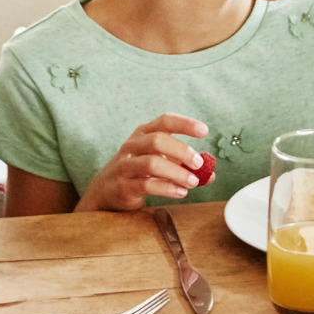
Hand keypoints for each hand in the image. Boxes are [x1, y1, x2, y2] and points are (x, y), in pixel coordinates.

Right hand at [75, 114, 208, 211]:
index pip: (164, 121)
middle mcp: (132, 146)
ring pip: (151, 164)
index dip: (185, 124)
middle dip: (181, 151)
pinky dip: (166, 189)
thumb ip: (184, 167)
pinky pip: (145, 185)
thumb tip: (210, 174)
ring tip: (193, 182)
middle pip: (157, 141)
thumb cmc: (137, 173)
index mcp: (143, 134)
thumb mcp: (160, 164)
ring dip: (176, 173)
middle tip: (199, 163)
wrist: (104, 193)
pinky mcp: (122, 186)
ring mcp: (124, 166)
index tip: (204, 131)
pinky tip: (180, 193)